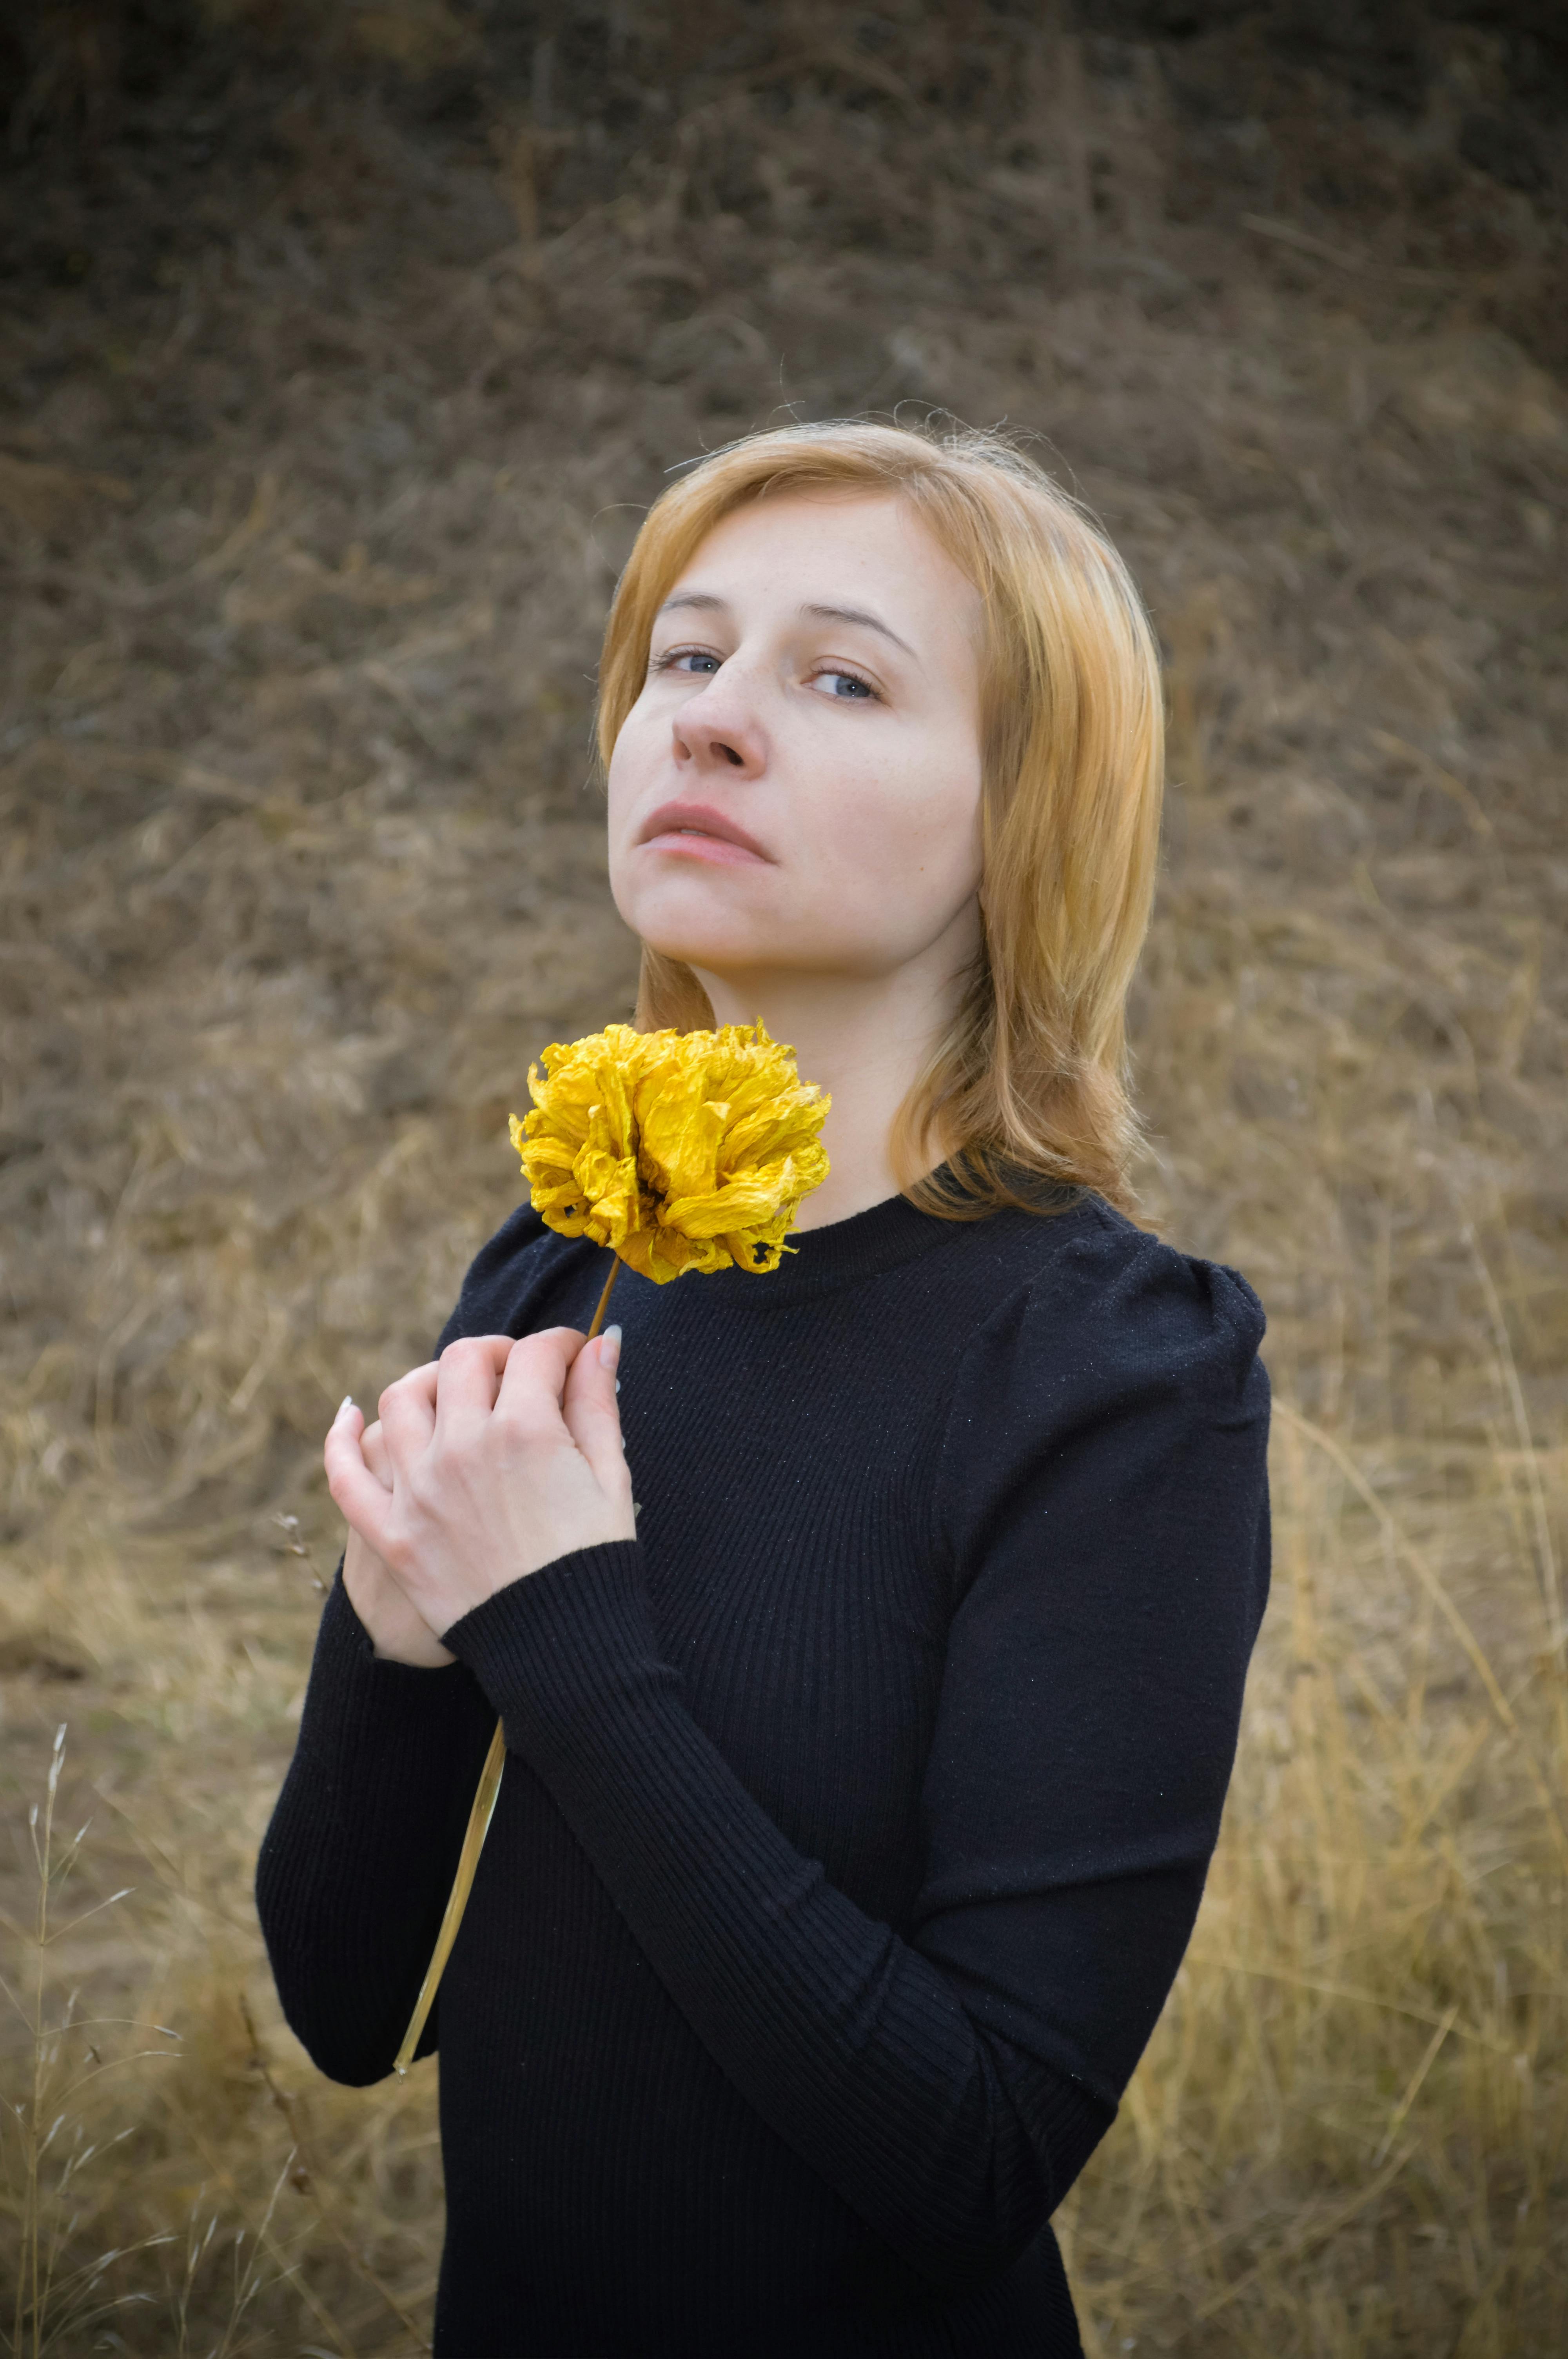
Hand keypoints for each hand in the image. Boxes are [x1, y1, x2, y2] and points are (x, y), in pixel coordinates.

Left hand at [324, 1326, 631, 1640]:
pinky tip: (351, 1418)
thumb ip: (599, 1404)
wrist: (558, 1649)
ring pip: (402, 1399)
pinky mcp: (390, 1532)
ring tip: (455, 1393)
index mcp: (525, 1430)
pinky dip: (343, 1438)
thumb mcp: (611, 1478)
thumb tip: (602, 1344)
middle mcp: (462, 1447)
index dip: (563, 1347)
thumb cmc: (594, 1562)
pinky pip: (347, 1473)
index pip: (538, 1354)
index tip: (574, 1358)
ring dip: (431, 1382)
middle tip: (522, 1373)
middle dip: (500, 1354)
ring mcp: (418, 1490)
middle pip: (465, 1361)